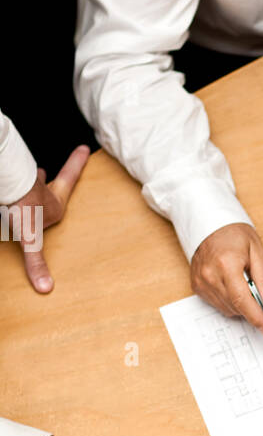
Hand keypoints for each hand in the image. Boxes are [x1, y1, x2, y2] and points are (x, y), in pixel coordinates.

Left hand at [7, 146, 88, 292]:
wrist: (8, 187)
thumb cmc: (22, 208)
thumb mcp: (29, 239)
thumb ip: (35, 262)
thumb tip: (45, 287)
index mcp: (53, 205)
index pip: (69, 180)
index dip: (76, 164)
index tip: (82, 148)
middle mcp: (42, 192)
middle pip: (47, 181)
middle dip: (45, 179)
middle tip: (43, 171)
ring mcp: (26, 185)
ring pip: (28, 181)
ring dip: (27, 182)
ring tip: (24, 184)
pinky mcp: (12, 184)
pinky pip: (13, 184)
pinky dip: (11, 185)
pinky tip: (7, 189)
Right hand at [190, 223, 262, 333]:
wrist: (209, 224)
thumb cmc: (234, 235)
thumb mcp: (257, 251)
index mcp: (227, 264)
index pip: (243, 300)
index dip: (257, 317)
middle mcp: (210, 275)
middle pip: (236, 306)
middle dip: (252, 307)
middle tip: (258, 292)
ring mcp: (201, 282)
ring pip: (227, 308)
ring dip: (240, 303)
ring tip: (242, 281)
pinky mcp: (197, 286)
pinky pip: (218, 304)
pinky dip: (229, 300)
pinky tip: (231, 283)